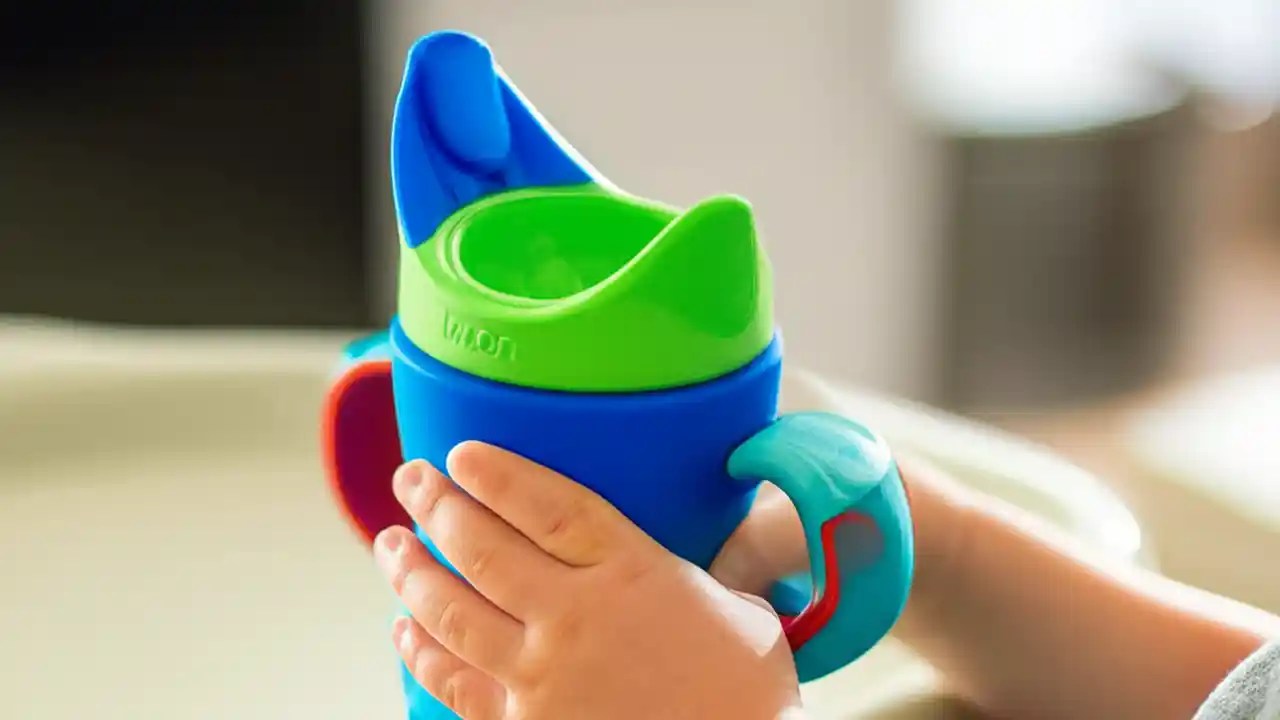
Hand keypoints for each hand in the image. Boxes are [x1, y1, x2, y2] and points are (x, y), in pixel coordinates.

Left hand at [373, 442, 804, 719]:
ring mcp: (544, 676)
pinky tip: (404, 629)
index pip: (548, 506)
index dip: (498, 474)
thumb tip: (684, 556)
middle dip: (437, 506)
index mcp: (633, 573)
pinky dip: (422, 653)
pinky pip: (454, 684)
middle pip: (485, 549)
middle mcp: (578, 616)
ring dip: (412, 572)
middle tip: (410, 478)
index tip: (461, 452)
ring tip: (390, 544)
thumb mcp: (742, 609)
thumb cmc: (751, 695)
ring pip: (454, 612)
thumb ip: (694, 573)